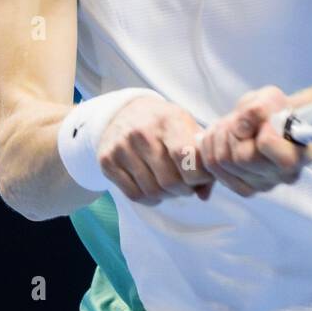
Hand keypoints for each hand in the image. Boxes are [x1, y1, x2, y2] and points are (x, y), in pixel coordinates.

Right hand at [97, 95, 215, 205]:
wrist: (123, 111)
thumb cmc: (164, 123)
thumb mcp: (186, 128)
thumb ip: (201, 159)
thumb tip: (204, 195)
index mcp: (168, 119)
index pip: (185, 156)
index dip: (199, 175)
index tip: (202, 177)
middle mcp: (142, 132)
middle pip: (170, 181)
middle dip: (184, 190)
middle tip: (187, 186)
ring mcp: (121, 147)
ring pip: (152, 191)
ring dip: (167, 196)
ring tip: (171, 186)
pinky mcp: (107, 161)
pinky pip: (134, 195)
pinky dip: (149, 199)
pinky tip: (154, 187)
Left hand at [198, 86, 311, 197]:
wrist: (270, 123)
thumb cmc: (275, 111)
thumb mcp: (271, 98)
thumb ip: (260, 109)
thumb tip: (241, 126)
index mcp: (302, 154)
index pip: (273, 150)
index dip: (263, 131)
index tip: (265, 121)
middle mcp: (284, 176)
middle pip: (243, 157)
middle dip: (234, 131)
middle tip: (240, 119)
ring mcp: (262, 186)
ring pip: (224, 161)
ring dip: (220, 135)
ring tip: (230, 124)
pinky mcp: (242, 187)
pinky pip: (213, 167)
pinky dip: (210, 146)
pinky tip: (221, 135)